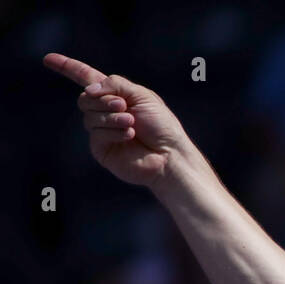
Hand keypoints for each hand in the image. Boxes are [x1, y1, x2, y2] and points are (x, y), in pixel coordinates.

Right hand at [44, 53, 192, 188]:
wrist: (170, 155)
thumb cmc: (162, 126)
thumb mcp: (141, 95)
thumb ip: (115, 84)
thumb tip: (90, 88)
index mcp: (115, 95)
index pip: (85, 78)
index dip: (67, 67)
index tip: (48, 59)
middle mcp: (105, 112)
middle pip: (85, 98)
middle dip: (103, 100)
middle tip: (124, 107)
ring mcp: (101, 131)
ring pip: (89, 115)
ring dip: (111, 116)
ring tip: (132, 123)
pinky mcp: (101, 148)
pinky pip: (95, 132)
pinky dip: (113, 131)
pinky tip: (129, 135)